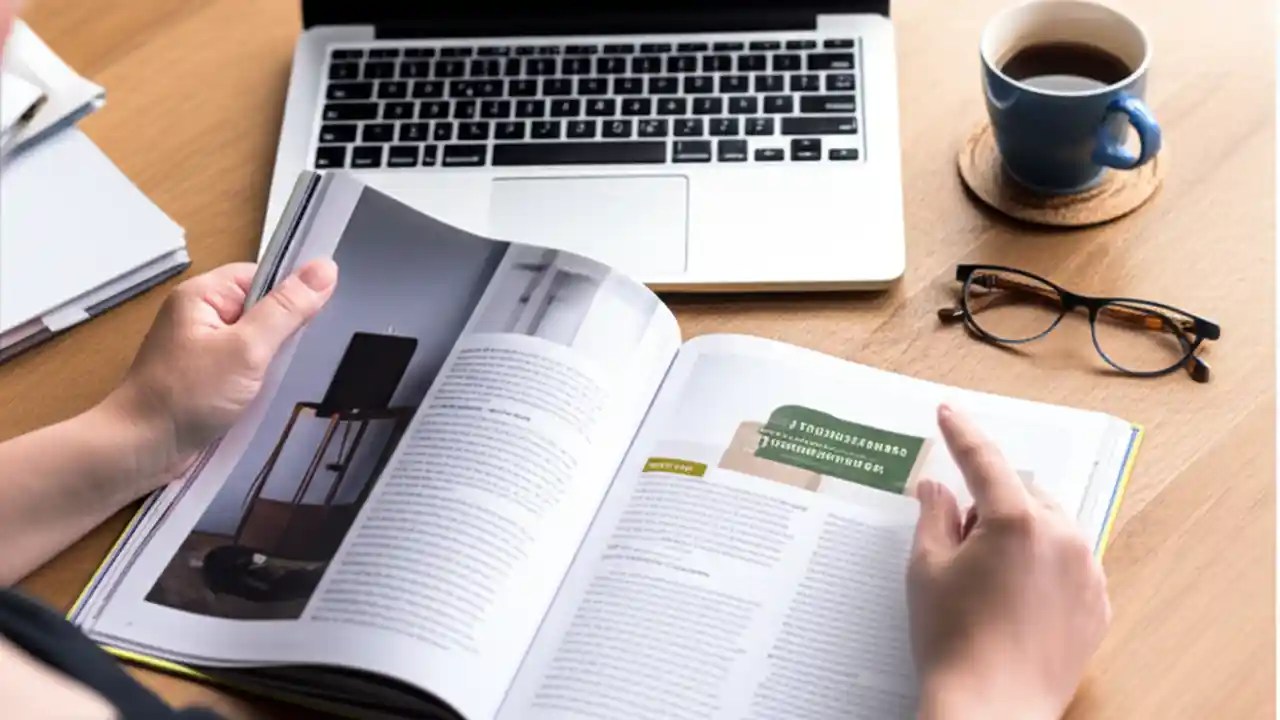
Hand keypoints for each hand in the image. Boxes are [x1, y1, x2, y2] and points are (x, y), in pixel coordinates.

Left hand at [103, 259, 337, 483]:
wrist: (140, 449)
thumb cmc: (187, 396)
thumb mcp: (248, 349)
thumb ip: (287, 309)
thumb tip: (325, 269)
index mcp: (203, 295)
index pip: (261, 275)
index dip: (289, 294)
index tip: (314, 319)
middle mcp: (199, 315)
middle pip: (259, 307)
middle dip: (284, 330)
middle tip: (301, 353)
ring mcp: (199, 347)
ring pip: (254, 339)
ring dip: (272, 357)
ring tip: (284, 376)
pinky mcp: (203, 375)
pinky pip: (243, 364)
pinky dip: (259, 377)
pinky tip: (268, 393)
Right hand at [909, 405, 1110, 719]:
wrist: (991, 709)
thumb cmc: (952, 640)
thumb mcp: (926, 570)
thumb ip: (933, 517)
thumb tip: (937, 488)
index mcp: (1016, 521)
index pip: (984, 461)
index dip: (962, 433)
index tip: (948, 412)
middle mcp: (1062, 537)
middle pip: (1024, 494)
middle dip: (992, 504)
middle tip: (959, 539)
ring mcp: (1087, 572)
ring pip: (1052, 527)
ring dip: (1022, 532)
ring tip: (987, 576)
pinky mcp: (1097, 605)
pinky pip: (1072, 565)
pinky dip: (1045, 566)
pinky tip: (1015, 597)